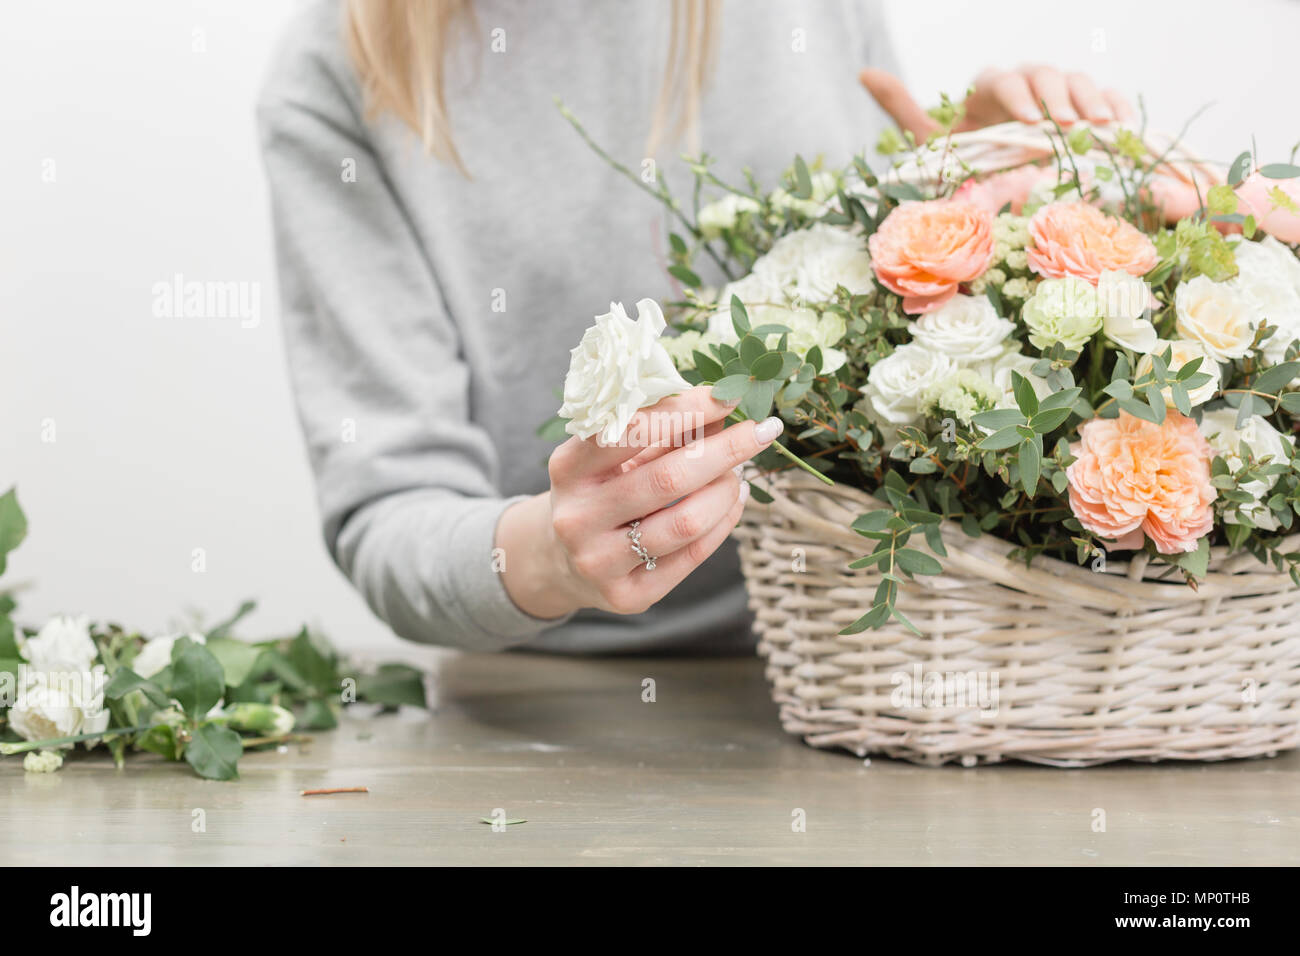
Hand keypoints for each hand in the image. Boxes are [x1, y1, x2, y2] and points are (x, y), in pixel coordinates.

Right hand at [497, 387, 783, 618]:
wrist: (561, 560)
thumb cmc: (597, 491)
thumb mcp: (610, 456)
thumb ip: (659, 432)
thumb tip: (723, 406)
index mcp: (568, 468)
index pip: (634, 431)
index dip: (687, 410)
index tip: (730, 395)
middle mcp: (577, 517)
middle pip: (669, 478)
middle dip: (725, 450)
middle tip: (762, 430)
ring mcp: (599, 561)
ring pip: (686, 522)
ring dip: (726, 490)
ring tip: (739, 473)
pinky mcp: (626, 596)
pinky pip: (692, 556)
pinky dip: (724, 523)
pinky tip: (734, 502)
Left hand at [860, 65, 1134, 140]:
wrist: (994, 190)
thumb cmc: (964, 166)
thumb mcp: (931, 143)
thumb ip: (903, 109)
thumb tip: (864, 71)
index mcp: (986, 94)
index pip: (999, 80)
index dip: (1016, 95)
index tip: (1028, 120)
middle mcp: (1024, 89)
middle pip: (1041, 74)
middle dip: (1055, 96)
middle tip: (1064, 125)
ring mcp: (1056, 99)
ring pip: (1075, 81)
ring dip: (1088, 99)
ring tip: (1099, 125)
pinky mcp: (1084, 113)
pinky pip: (1106, 98)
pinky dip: (1115, 106)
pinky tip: (1121, 125)